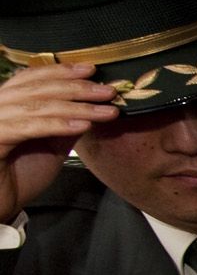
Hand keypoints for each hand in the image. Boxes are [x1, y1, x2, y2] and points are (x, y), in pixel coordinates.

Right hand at [0, 63, 115, 217]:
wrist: (1, 205)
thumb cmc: (19, 176)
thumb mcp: (50, 144)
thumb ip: (64, 123)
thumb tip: (91, 106)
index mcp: (7, 104)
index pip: (32, 78)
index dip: (61, 71)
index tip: (92, 70)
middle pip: (37, 88)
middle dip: (77, 88)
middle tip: (107, 91)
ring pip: (37, 106)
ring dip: (76, 107)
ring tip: (105, 110)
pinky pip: (27, 127)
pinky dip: (57, 125)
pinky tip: (82, 126)